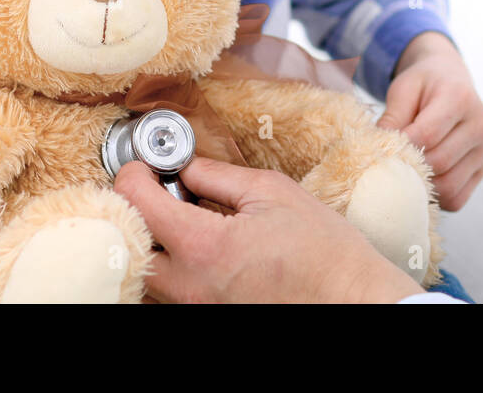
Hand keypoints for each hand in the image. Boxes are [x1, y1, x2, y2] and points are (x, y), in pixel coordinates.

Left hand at [113, 157, 425, 302]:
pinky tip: (198, 246)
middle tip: (157, 188)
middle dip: (135, 211)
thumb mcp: (271, 192)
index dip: (134, 175)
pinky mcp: (209, 316)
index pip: (138, 204)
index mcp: (204, 247)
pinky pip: (172, 291)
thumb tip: (185, 167)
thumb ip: (217, 176)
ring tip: (183, 217)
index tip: (144, 165)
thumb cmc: (323, 250)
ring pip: (148, 274)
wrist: (351, 300)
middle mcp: (190, 287)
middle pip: (131, 244)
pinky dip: (173, 265)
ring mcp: (197, 308)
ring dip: (154, 240)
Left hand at [378, 32, 482, 210]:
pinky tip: (422, 181)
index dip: (402, 147)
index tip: (383, 150)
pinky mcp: (481, 170)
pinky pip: (458, 198)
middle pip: (440, 163)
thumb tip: (378, 149)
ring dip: (422, 187)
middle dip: (410, 168)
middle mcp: (479, 126)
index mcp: (460, 98)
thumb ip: (392, 117)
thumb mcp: (403, 88)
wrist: (450, 79)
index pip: (428, 134)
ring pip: (450, 186)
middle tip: (388, 165)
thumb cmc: (424, 84)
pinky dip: (436, 198)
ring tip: (404, 173)